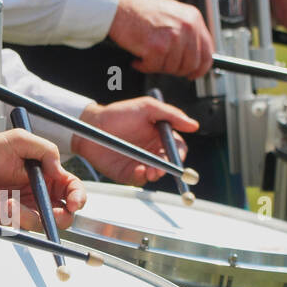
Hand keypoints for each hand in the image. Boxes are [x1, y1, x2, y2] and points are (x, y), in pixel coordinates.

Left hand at [0, 129, 85, 231]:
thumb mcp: (19, 140)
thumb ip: (45, 150)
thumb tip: (60, 171)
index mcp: (46, 175)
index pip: (72, 190)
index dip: (78, 198)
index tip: (73, 203)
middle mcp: (38, 194)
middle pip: (63, 214)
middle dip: (60, 216)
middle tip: (51, 213)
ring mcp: (23, 208)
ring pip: (39, 224)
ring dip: (27, 216)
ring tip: (8, 203)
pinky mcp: (7, 219)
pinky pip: (16, 227)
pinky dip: (9, 219)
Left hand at [73, 98, 198, 184]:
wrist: (91, 125)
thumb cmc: (118, 113)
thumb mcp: (147, 107)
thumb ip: (171, 114)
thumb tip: (194, 125)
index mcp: (160, 136)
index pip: (177, 148)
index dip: (179, 153)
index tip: (177, 156)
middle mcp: (153, 151)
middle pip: (168, 164)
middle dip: (168, 167)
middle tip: (161, 167)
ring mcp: (141, 163)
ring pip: (155, 174)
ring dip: (155, 174)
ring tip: (150, 171)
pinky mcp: (127, 173)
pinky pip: (138, 179)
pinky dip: (141, 177)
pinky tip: (139, 171)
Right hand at [108, 0, 214, 78]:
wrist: (119, 6)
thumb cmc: (140, 10)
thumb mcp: (173, 14)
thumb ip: (186, 34)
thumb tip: (193, 55)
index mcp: (193, 19)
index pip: (208, 52)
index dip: (200, 68)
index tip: (193, 74)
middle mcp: (186, 27)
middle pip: (191, 64)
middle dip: (176, 70)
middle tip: (163, 65)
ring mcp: (172, 37)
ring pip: (172, 68)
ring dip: (157, 66)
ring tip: (147, 55)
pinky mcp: (157, 47)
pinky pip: (154, 67)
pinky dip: (144, 66)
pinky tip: (138, 58)